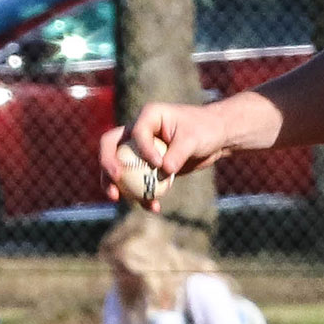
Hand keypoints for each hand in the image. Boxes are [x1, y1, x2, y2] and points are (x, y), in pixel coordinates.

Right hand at [100, 103, 231, 209]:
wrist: (215, 138)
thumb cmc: (205, 130)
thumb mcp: (194, 140)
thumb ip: (178, 153)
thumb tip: (164, 171)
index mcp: (148, 117)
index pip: (136, 132)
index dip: (142, 149)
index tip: (158, 164)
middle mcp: (138, 130)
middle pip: (111, 145)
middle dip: (108, 163)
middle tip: (114, 179)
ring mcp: (139, 149)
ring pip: (118, 166)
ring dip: (115, 184)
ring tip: (117, 199)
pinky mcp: (146, 166)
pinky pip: (136, 181)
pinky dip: (140, 194)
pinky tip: (152, 207)